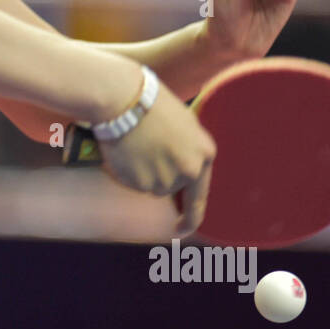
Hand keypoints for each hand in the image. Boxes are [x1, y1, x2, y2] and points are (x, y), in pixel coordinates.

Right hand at [95, 79, 215, 236]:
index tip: (182, 228)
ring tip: (136, 144)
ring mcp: (165, 179)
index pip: (200, 196)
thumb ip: (188, 152)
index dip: (191, 218)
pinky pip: (134, 184)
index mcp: (205, 154)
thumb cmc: (152, 104)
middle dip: (159, 175)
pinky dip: (129, 172)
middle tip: (144, 151)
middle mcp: (189, 170)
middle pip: (172, 188)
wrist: (124, 100)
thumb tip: (182, 175)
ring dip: (143, 172)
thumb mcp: (184, 125)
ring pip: (151, 187)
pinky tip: (126, 150)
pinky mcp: (141, 182)